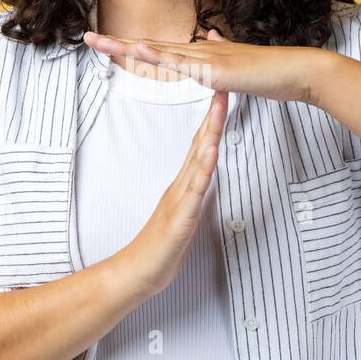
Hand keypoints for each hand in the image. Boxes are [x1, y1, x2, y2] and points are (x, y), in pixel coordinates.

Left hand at [83, 27, 326, 104]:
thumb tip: (210, 36)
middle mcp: (199, 51)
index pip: (158, 49)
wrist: (295, 72)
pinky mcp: (217, 72)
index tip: (106, 43)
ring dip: (128, 46)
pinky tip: (140, 50)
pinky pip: (184, 64)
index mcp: (200, 54)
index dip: (130, 45)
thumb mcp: (236, 63)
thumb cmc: (268, 71)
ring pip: (161, 51)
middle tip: (85, 38)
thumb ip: (221, 51)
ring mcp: (207, 59)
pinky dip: (160, 57)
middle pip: (150, 46)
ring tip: (100, 42)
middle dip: (117, 43)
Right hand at [114, 88, 227, 300]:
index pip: (198, 147)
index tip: (221, 97)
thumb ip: (191, 197)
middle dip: (212, 116)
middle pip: (198, 145)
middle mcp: (180, 186)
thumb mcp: (181, 217)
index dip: (210, 122)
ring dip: (209, 133)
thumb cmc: (160, 248)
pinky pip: (194, 190)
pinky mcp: (181, 217)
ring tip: (219, 110)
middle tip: (222, 87)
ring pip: (197, 161)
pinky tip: (210, 153)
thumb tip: (203, 181)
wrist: (138, 273)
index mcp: (183, 186)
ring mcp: (180, 200)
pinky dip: (203, 170)